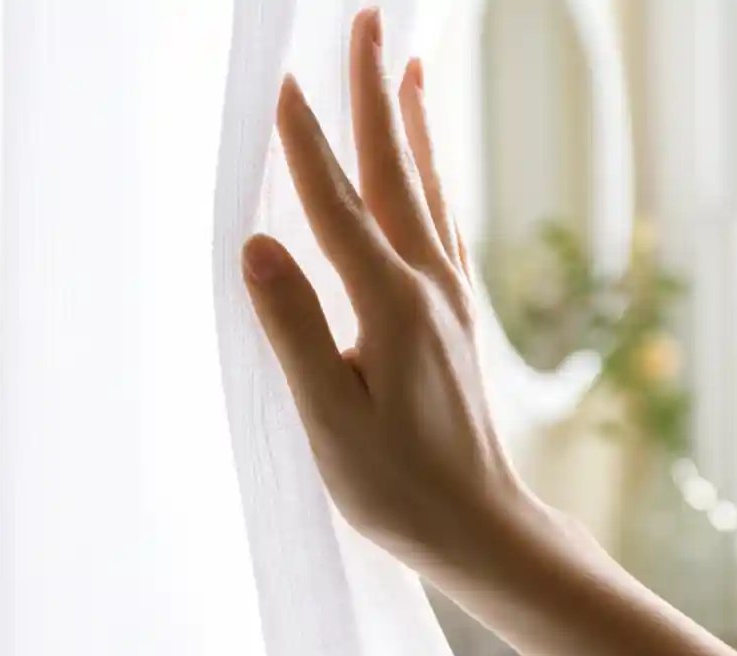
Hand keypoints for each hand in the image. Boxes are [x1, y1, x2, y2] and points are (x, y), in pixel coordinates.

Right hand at [241, 8, 547, 581]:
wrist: (481, 525)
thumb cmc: (399, 486)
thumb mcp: (332, 420)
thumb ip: (295, 329)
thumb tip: (256, 246)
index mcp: (391, 305)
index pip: (336, 205)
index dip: (305, 142)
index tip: (283, 80)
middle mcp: (429, 284)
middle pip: (395, 169)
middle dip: (372, 90)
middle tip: (366, 20)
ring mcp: (449, 295)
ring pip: (427, 187)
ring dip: (411, 121)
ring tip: (407, 64)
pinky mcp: (455, 313)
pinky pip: (441, 220)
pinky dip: (430, 174)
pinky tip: (424, 163)